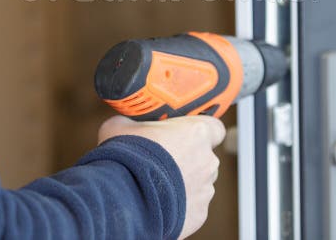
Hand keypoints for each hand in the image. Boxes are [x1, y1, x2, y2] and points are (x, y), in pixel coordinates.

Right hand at [98, 115, 225, 238]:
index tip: (187, 133)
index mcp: (196, 133)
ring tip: (158, 184)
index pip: (214, 128)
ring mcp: (205, 190)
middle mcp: (207, 161)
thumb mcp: (120, 127)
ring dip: (184, 182)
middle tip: (164, 160)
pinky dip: (180, 204)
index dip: (200, 130)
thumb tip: (123, 122)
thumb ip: (131, 122)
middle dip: (188, 158)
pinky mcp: (199, 214)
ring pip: (199, 183)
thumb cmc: (127, 161)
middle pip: (205, 157)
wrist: (124, 200)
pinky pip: (192, 206)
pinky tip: (159, 201)